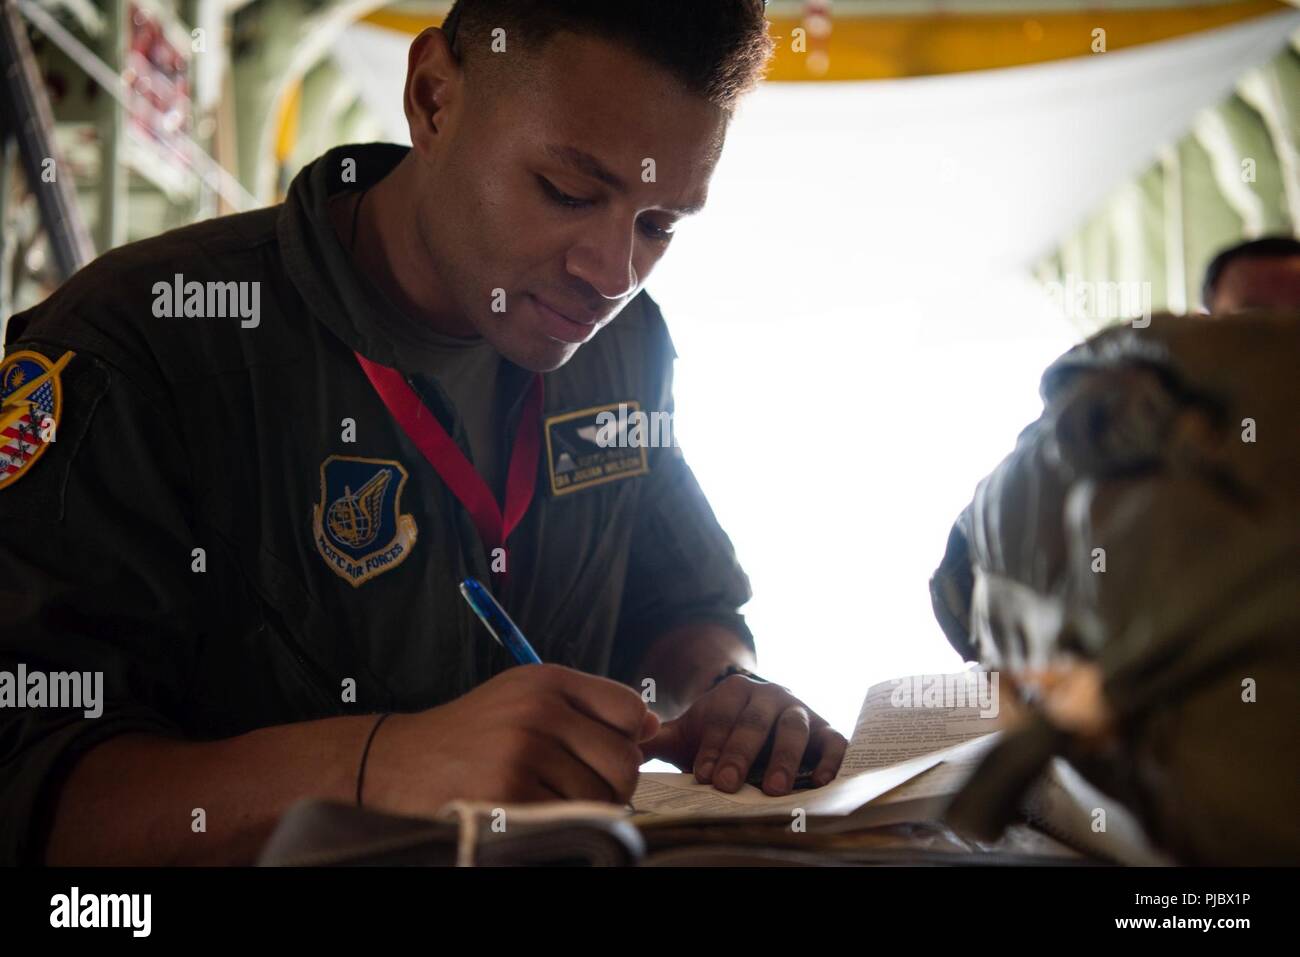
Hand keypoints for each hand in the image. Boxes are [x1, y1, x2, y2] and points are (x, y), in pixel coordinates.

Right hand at [362, 663, 658, 814]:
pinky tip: (529, 811)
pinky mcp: (509, 796)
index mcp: (547, 680)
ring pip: (602, 798)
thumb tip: (651, 725)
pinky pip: (570, 821)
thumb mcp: (524, 698)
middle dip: (611, 783)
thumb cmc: (470, 734)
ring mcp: (523, 754)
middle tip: (577, 787)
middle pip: (624, 760)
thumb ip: (587, 706)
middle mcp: (538, 710)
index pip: (630, 709)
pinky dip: (557, 826)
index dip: (627, 738)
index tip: (601, 751)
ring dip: (585, 809)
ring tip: (547, 799)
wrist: (395, 762)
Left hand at [639, 674, 846, 795]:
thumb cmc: (720, 736)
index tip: (701, 776)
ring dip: (783, 758)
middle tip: (726, 784)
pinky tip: (819, 781)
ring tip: (771, 789)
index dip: (711, 747)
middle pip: (755, 722)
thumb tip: (622, 745)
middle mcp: (770, 695)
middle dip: (739, 753)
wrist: (761, 725)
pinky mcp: (827, 731)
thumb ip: (657, 738)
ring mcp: (801, 711)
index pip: (722, 718)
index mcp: (734, 691)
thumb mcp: (689, 733)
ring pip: (794, 728)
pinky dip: (829, 759)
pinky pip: (834, 742)